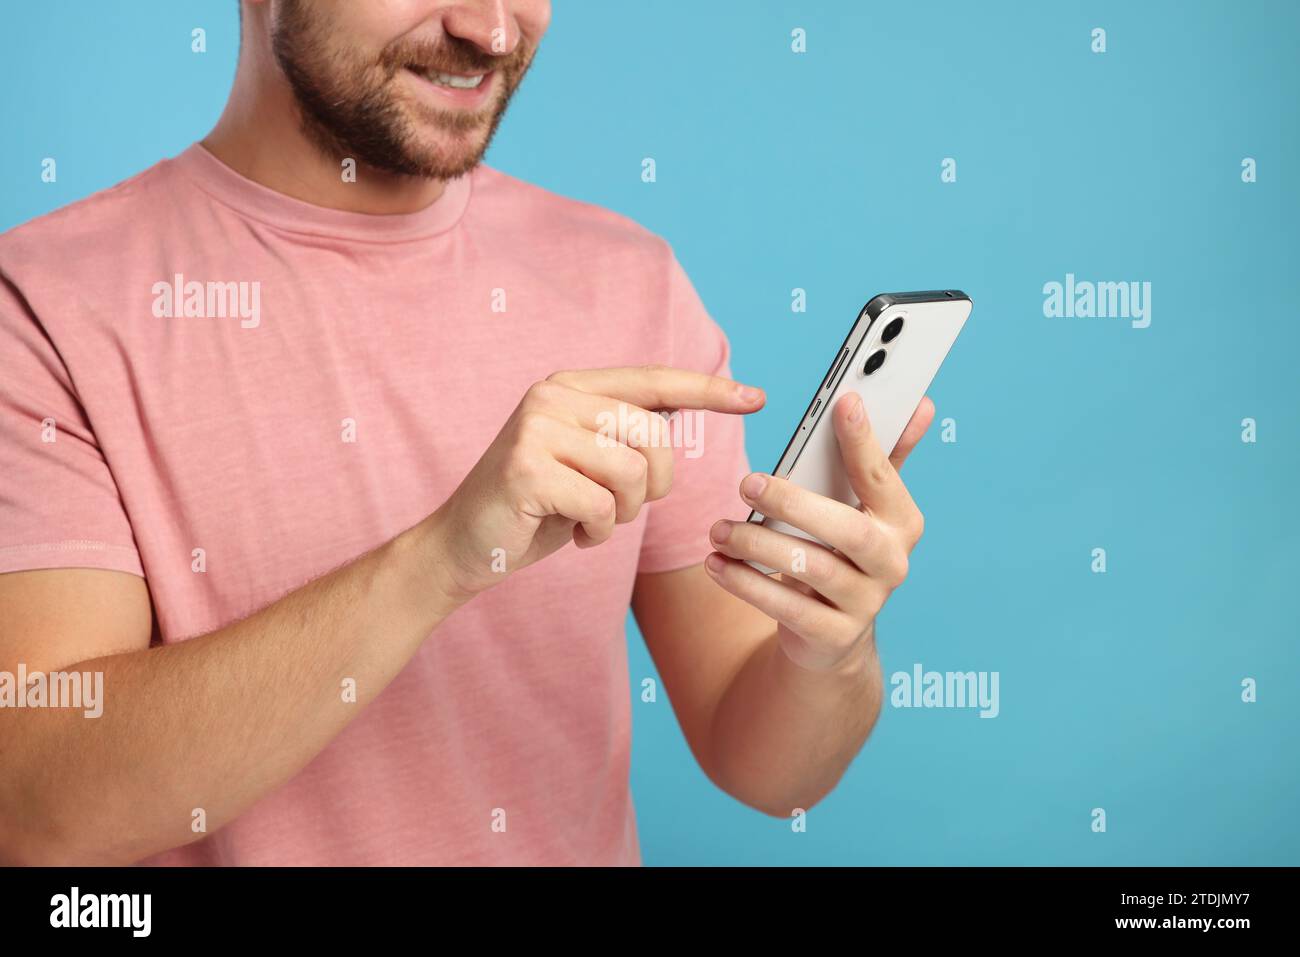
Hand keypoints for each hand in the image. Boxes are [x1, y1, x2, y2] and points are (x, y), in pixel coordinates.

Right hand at [427, 366, 764, 602]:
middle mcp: (553, 396)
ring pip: (630, 473)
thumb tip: (683, 413)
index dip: (707, 390)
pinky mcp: (526, 469)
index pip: (653, 380)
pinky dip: (597, 532)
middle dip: (654, 485)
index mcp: (571, 387)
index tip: (757, 397)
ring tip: (592, 519)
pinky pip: (600, 505)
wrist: (465, 545)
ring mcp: (536, 429)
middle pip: (652, 435)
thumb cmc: (537, 507)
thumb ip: (625, 435)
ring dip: (623, 513)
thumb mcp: (588, 462)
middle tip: (621, 508)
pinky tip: (572, 533)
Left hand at [703, 392, 934, 672]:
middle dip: (794, 503)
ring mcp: (866, 603)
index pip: (882, 476)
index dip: (864, 440)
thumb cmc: (841, 551)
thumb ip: (880, 458)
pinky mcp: (833, 636)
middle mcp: (893, 562)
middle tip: (748, 481)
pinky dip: (746, 585)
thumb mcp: (861, 507)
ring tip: (719, 530)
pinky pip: (786, 608)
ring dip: (757, 546)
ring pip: (810, 568)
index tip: (843, 401)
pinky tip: (717, 565)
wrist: (830, 634)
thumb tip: (919, 403)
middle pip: (847, 530)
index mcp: (901, 521)